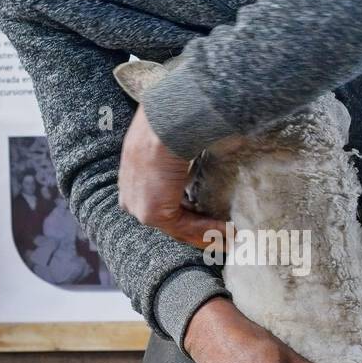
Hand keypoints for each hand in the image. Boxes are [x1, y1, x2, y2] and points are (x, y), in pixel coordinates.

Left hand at [118, 104, 223, 246]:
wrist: (165, 124)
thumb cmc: (170, 124)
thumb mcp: (170, 143)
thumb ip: (181, 157)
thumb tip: (213, 150)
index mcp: (131, 180)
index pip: (159, 203)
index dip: (186, 213)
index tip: (207, 219)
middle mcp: (131, 197)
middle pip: (168, 221)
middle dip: (196, 231)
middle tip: (220, 238)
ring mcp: (140, 208)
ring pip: (178, 228)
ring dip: (206, 233)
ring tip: (230, 236)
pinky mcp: (153, 214)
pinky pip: (185, 228)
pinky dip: (209, 230)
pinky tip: (228, 229)